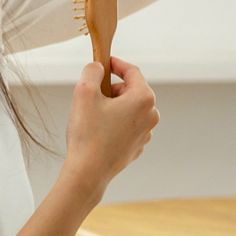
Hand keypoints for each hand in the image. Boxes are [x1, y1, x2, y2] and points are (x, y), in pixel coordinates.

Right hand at [61, 57, 158, 203]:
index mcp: (144, 98)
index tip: (104, 62)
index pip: (132, 71)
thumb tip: (98, 67)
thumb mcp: (84, 91)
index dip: (116, 64)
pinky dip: (115, 122)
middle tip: (92, 94)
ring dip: (113, 106)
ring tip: (93, 116)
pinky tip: (99, 131)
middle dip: (112, 88)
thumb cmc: (88, 134)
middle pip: (131, 90)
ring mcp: (146, 133)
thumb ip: (92, 70)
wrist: (88, 172)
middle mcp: (151, 115)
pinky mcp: (137, 146)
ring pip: (129, 109)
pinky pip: (127, 125)